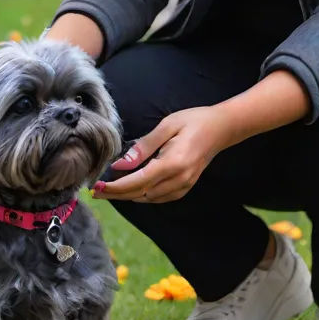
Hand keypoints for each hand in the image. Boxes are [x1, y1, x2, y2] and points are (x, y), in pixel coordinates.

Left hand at [93, 106, 235, 203]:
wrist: (222, 128)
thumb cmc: (194, 121)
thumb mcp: (167, 126)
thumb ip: (143, 146)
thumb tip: (121, 164)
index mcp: (173, 163)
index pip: (137, 181)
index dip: (115, 187)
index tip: (97, 188)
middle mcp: (179, 179)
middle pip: (140, 194)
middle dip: (116, 194)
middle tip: (96, 192)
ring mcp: (184, 185)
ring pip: (149, 198)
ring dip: (129, 196)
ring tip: (110, 190)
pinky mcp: (186, 187)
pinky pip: (160, 197)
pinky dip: (143, 195)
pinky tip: (133, 189)